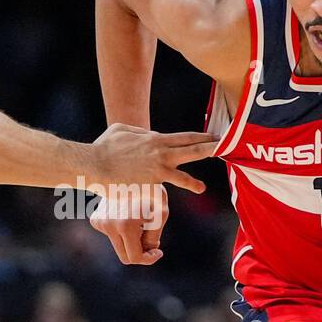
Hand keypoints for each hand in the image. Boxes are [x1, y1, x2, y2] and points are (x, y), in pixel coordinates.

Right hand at [86, 123, 214, 194]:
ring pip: (184, 171)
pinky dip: (182, 188)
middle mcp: (161, 153)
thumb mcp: (121, 130)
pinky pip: (168, 187)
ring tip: (204, 183)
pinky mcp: (152, 184)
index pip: (185, 137)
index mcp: (155, 139)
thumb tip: (148, 134)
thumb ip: (139, 131)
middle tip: (226, 146)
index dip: (202, 137)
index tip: (215, 136)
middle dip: (211, 147)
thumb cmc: (104, 147)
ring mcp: (158, 169)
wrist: (95, 164)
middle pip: (192, 149)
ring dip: (197, 176)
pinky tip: (193, 191)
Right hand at [91, 182, 168, 264]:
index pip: (135, 257)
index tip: (158, 251)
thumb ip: (154, 239)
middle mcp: (108, 225)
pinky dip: (122, 231)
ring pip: (118, 246)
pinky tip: (127, 214)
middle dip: (140, 253)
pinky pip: (112, 235)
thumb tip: (146, 253)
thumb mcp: (161, 214)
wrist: (129, 171)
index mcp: (125, 226)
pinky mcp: (96, 219)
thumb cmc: (151, 191)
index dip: (149, 258)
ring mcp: (100, 222)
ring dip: (131, 240)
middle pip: (124, 256)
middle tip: (152, 242)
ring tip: (140, 220)